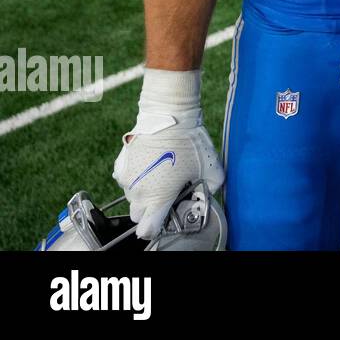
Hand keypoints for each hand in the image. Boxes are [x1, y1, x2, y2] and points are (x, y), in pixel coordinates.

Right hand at [112, 69, 223, 238]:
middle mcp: (138, 192)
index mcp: (158, 198)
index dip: (155, 228)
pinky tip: (152, 164)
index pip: (147, 230)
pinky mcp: (121, 165)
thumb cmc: (190, 142)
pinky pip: (127, 180)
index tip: (164, 220)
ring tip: (162, 174)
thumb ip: (211, 188)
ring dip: (144, 192)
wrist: (168, 115)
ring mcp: (126, 179)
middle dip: (150, 210)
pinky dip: (137, 177)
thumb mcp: (211, 168)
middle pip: (138, 215)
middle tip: (167, 193)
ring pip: (132, 196)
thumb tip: (207, 194)